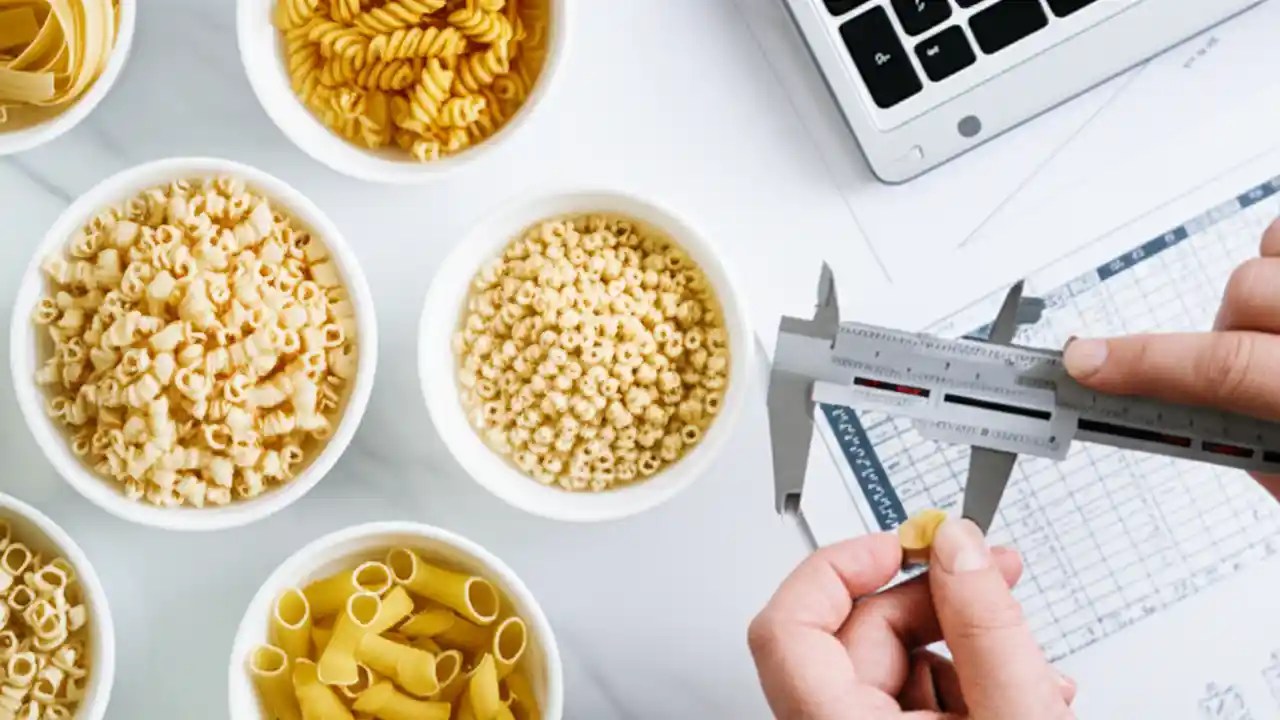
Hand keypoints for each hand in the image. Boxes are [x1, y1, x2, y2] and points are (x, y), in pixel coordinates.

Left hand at [748, 519, 1074, 718]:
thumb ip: (988, 631)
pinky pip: (912, 702)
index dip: (838, 567)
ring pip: (893, 669)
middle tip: (996, 572)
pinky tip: (1022, 692)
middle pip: (857, 637)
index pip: (785, 627)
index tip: (896, 543)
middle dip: (934, 598)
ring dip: (964, 649)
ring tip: (1032, 665)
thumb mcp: (1016, 718)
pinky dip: (965, 688)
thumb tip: (961, 548)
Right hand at [1063, 218, 1279, 494]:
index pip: (1221, 369)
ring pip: (1269, 252)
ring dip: (1261, 293)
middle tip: (1234, 368)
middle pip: (1242, 297)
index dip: (1140, 363)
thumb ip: (1248, 442)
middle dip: (1222, 329)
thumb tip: (1176, 404)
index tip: (1082, 365)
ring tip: (1276, 329)